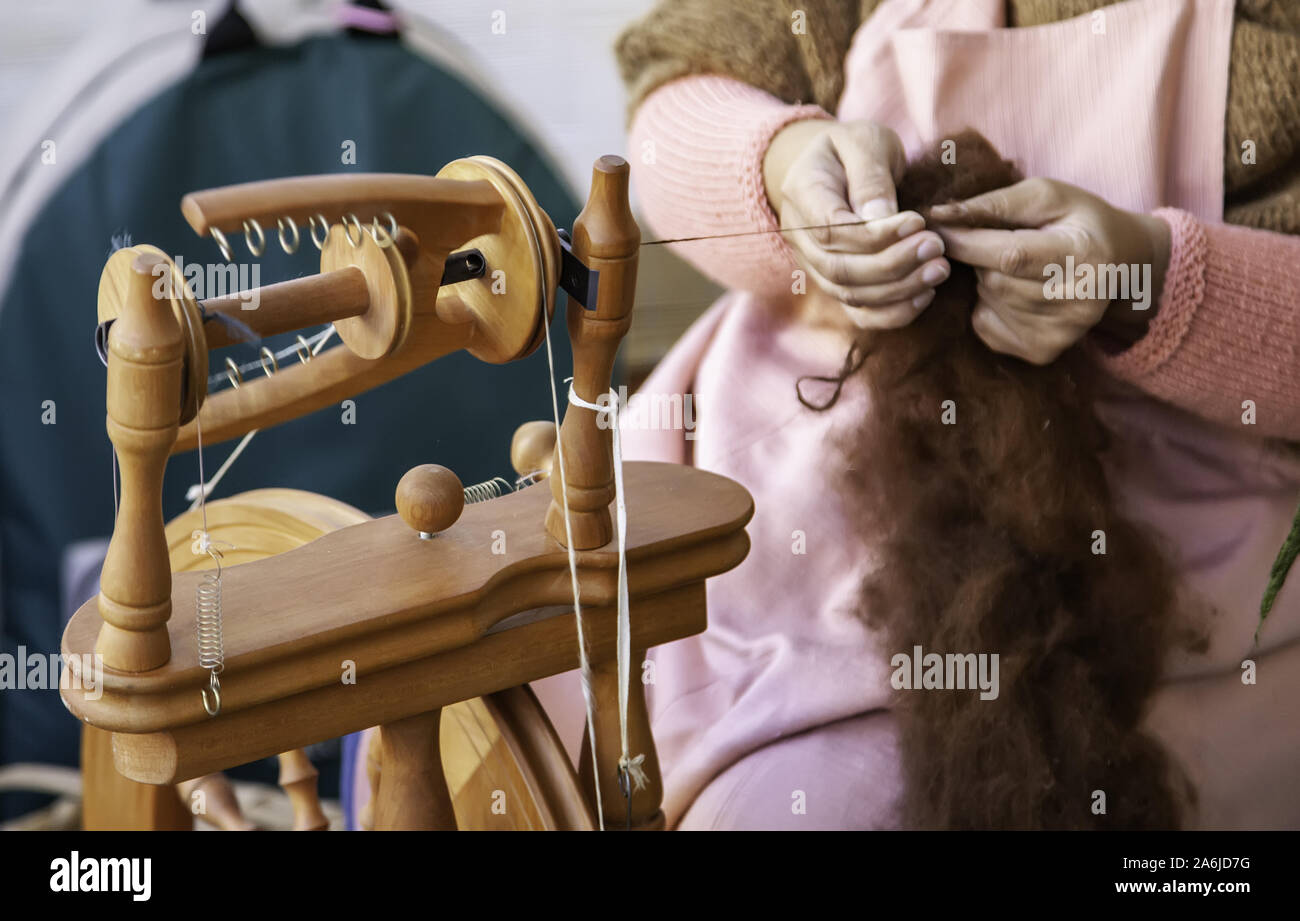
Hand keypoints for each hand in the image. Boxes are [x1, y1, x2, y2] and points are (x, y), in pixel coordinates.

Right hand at [763, 119, 950, 327]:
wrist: (833, 166)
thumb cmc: (852, 148)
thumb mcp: (863, 141)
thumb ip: (870, 177)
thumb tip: (881, 218)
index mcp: (801, 194)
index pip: (832, 231)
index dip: (875, 236)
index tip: (918, 221)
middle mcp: (799, 237)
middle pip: (840, 269)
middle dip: (893, 265)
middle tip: (936, 247)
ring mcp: (814, 265)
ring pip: (850, 295)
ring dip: (899, 289)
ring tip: (939, 270)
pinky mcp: (836, 283)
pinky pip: (858, 313)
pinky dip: (892, 313)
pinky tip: (924, 296)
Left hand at [930, 178, 1170, 363]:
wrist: (1121, 265)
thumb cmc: (1078, 222)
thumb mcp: (1046, 197)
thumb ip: (994, 204)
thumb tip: (939, 215)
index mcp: (1082, 257)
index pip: (1010, 255)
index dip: (966, 241)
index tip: (937, 226)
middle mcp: (1076, 303)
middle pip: (994, 280)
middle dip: (980, 258)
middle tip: (999, 243)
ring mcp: (1060, 334)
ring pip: (988, 300)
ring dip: (986, 279)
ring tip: (1016, 267)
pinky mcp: (1042, 351)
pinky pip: (985, 325)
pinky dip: (988, 305)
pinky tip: (1017, 292)